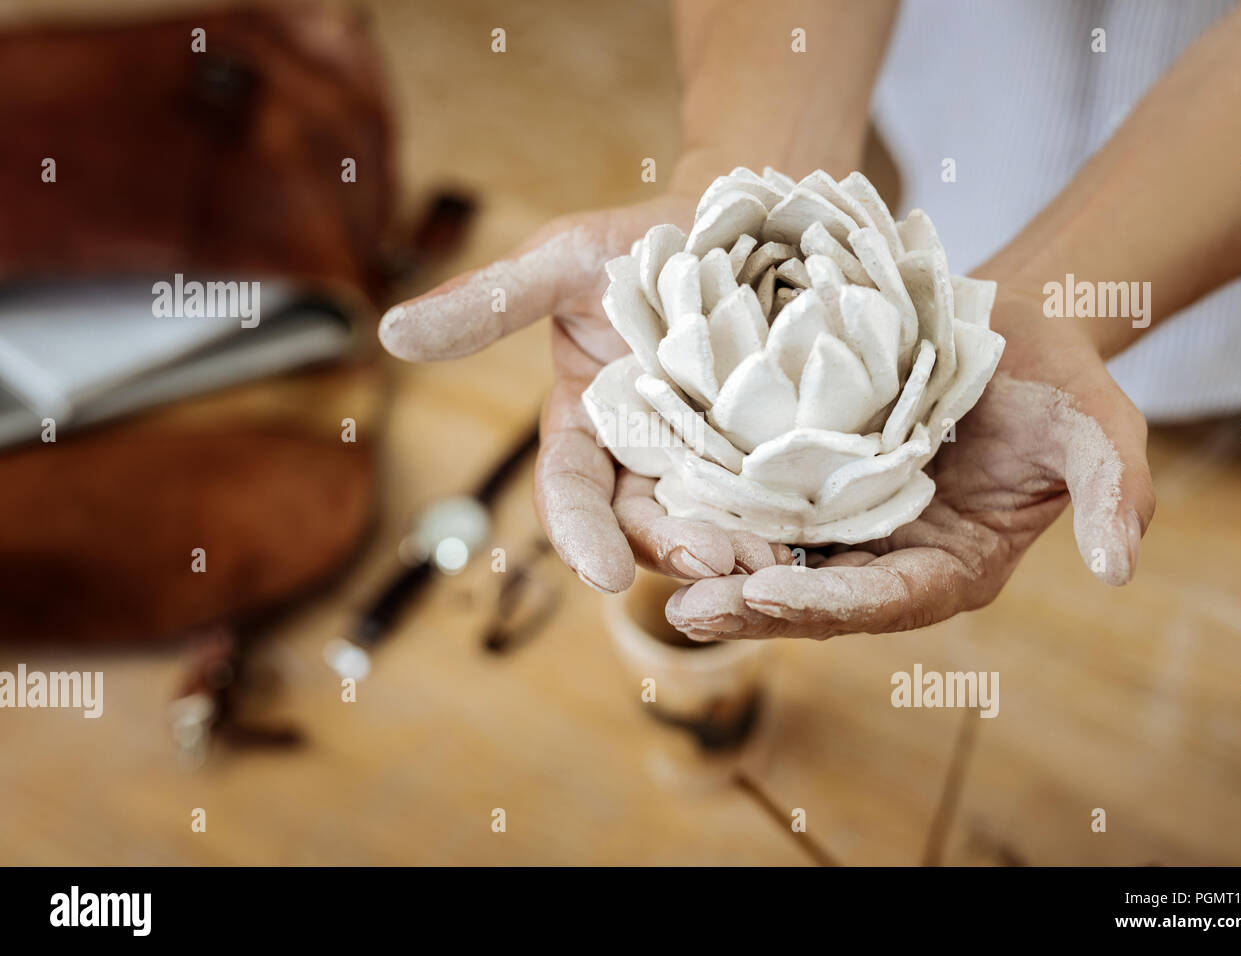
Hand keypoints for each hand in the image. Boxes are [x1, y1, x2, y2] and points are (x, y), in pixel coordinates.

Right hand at [379, 188, 790, 594]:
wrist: (741, 219)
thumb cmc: (639, 240)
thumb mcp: (561, 261)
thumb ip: (489, 304)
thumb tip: (389, 333)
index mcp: (585, 426)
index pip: (571, 492)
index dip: (581, 535)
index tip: (605, 574)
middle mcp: (643, 454)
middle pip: (646, 524)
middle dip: (676, 551)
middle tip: (720, 566)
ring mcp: (709, 456)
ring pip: (713, 521)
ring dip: (739, 549)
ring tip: (774, 561)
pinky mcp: (771, 448)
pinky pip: (775, 493)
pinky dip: (790, 516)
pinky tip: (818, 530)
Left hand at [664, 290, 1155, 639]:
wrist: (998, 325)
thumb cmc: (1053, 376)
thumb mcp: (1095, 422)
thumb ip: (1112, 489)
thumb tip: (1121, 567)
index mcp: (955, 565)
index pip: (894, 600)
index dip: (835, 604)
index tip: (769, 596)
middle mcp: (894, 559)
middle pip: (821, 598)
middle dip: (756, 606)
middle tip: (688, 608)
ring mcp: (850, 528)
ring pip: (778, 562)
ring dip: (721, 571)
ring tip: (657, 569)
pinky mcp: (814, 488)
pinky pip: (760, 511)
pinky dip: (718, 515)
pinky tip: (664, 508)